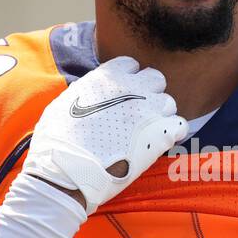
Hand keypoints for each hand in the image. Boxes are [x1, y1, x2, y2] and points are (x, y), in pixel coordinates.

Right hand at [23, 56, 187, 212]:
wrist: (68, 171)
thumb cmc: (57, 143)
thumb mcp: (63, 105)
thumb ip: (85, 94)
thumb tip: (90, 96)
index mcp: (106, 78)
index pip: (129, 65)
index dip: (128, 80)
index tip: (122, 96)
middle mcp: (131, 88)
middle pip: (155, 79)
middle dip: (149, 93)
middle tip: (139, 113)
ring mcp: (148, 111)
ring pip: (169, 102)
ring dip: (161, 114)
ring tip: (148, 132)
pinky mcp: (160, 134)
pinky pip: (180, 125)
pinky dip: (174, 133)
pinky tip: (161, 143)